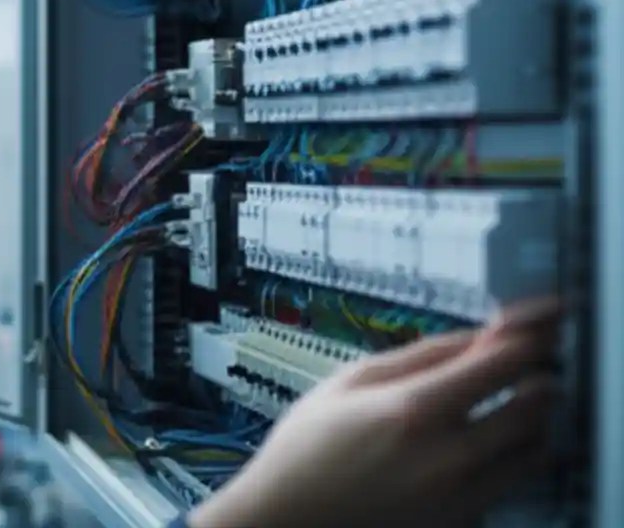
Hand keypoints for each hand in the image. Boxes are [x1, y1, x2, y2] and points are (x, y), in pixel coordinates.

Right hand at [187, 297, 559, 527]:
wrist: (287, 520)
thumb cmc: (306, 451)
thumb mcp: (349, 381)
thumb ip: (419, 355)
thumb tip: (476, 335)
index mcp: (412, 410)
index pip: (504, 363)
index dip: (532, 334)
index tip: (540, 321)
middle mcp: (446, 457)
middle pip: (536, 405)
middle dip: (540, 374)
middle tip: (527, 361)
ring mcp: (459, 496)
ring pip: (537, 448)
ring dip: (535, 417)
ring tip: (509, 401)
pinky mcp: (462, 521)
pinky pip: (514, 481)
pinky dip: (514, 455)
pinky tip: (486, 441)